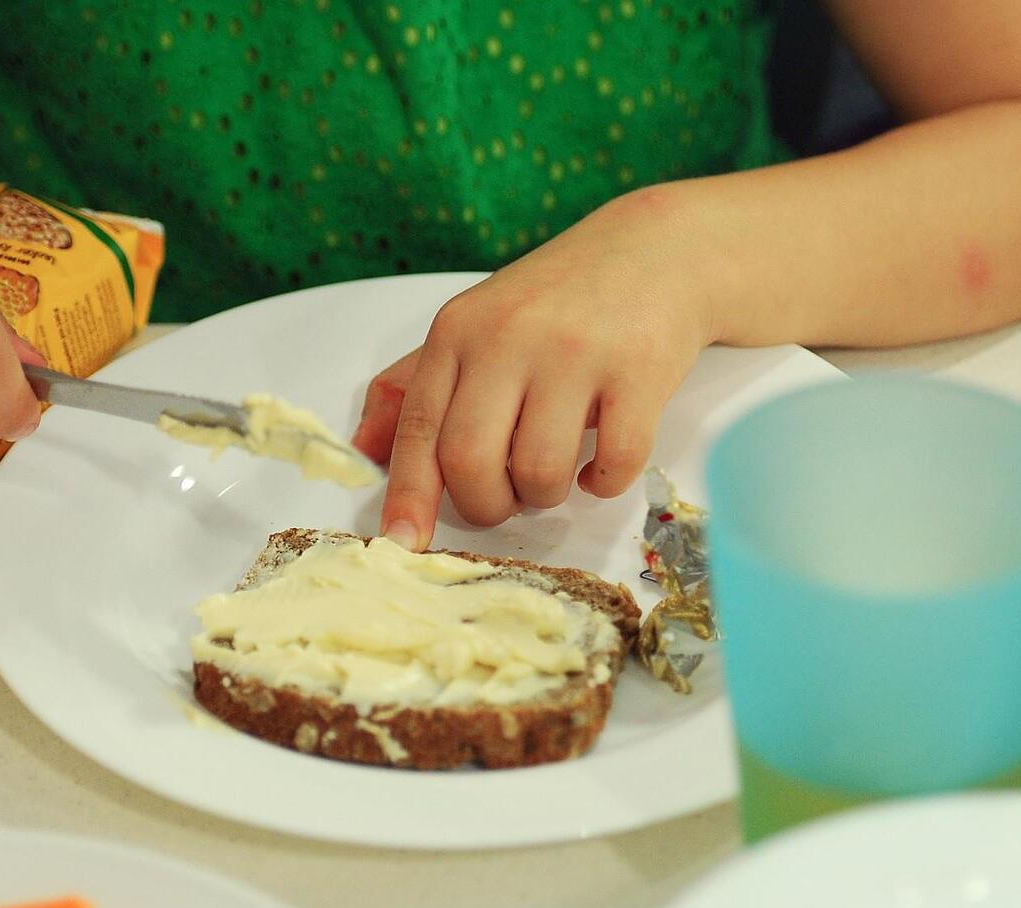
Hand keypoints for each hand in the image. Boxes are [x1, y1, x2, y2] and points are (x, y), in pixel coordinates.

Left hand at [352, 187, 716, 547]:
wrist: (658, 251)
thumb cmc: (561, 300)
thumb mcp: (478, 325)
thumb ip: (416, 384)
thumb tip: (362, 448)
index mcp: (459, 331)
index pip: (418, 427)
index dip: (408, 495)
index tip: (402, 542)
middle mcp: (509, 338)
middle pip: (471, 462)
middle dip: (486, 505)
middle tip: (509, 497)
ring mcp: (576, 354)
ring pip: (539, 473)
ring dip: (546, 497)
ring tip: (559, 471)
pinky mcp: (638, 372)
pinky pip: (613, 465)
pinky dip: (604, 485)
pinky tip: (602, 465)